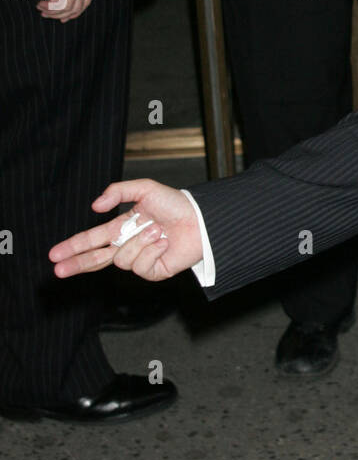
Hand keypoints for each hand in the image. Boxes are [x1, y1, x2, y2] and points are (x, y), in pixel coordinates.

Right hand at [38, 0, 91, 21]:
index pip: (85, 1)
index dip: (74, 13)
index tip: (63, 19)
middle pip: (78, 7)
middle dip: (61, 15)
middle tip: (45, 14)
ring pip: (69, 6)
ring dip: (53, 11)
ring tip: (41, 8)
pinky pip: (62, 0)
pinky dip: (50, 6)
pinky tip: (42, 3)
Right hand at [49, 179, 202, 282]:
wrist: (200, 220)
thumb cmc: (175, 204)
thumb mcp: (144, 189)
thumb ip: (117, 192)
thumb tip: (94, 208)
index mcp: (121, 228)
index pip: (92, 240)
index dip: (73, 247)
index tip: (54, 254)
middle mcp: (128, 246)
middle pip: (95, 259)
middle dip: (76, 263)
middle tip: (58, 269)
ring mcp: (140, 260)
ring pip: (121, 259)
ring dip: (139, 242)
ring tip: (157, 231)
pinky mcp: (153, 271)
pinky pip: (141, 265)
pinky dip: (152, 251)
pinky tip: (163, 243)